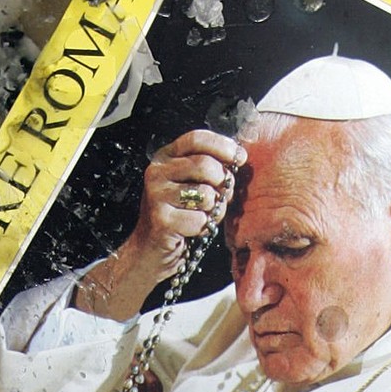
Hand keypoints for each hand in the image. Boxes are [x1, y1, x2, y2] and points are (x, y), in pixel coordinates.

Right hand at [76, 130, 243, 321]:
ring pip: (205, 194)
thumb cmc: (177, 218)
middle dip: (222, 182)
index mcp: (165, 158)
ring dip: (215, 209)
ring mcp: (156, 195)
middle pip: (205, 165)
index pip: (196, 139)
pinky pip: (199, 220)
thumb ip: (208, 168)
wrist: (150, 252)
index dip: (222, 145)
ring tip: (206, 216)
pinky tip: (193, 230)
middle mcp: (157, 172)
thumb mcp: (190, 185)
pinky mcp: (161, 219)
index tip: (240, 157)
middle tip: (223, 196)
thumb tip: (239, 156)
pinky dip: (203, 228)